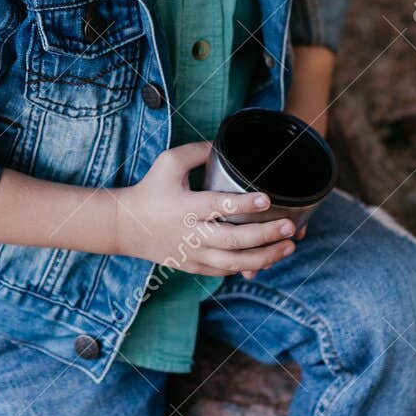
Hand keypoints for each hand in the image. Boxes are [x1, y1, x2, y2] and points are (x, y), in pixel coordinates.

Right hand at [112, 141, 299, 276]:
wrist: (125, 227)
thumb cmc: (149, 190)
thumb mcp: (168, 163)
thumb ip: (198, 151)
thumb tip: (225, 144)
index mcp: (187, 207)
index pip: (219, 207)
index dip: (244, 203)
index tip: (267, 199)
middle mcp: (192, 234)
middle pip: (233, 240)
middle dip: (265, 235)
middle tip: (290, 226)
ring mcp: (194, 254)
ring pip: (234, 262)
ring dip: (265, 256)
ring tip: (289, 246)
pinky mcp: (195, 266)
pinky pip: (226, 271)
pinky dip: (248, 267)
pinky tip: (268, 259)